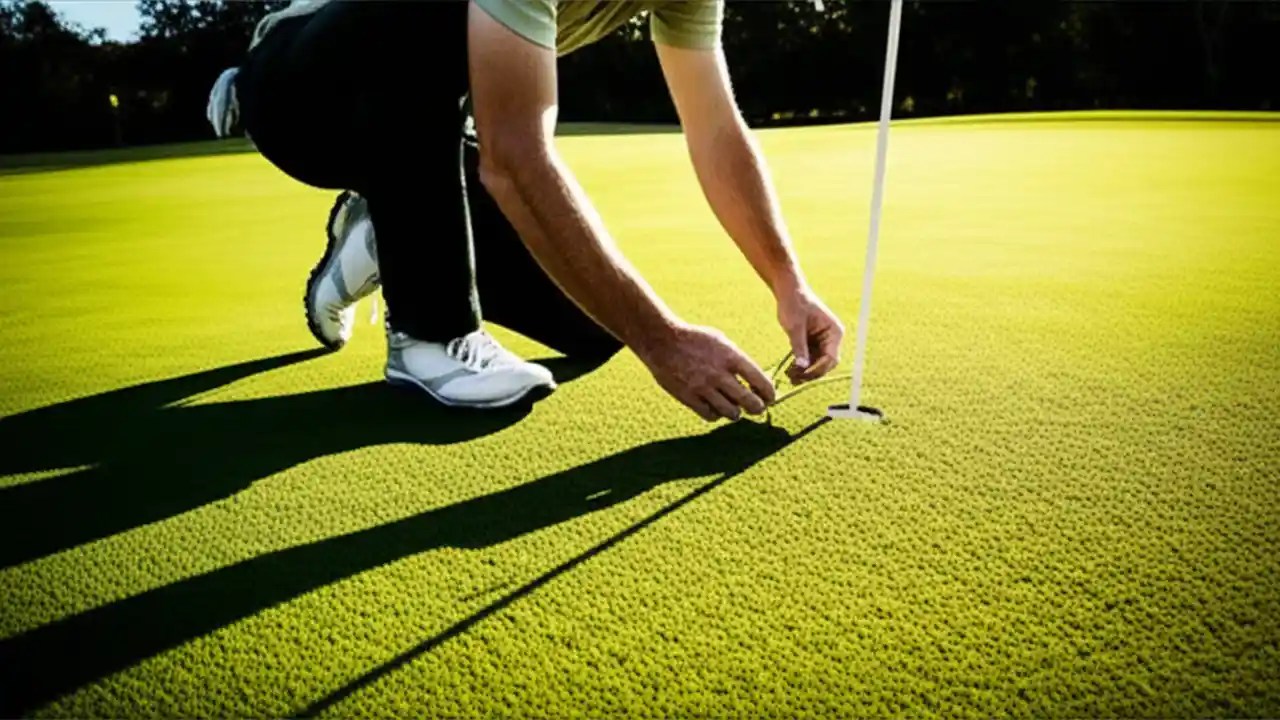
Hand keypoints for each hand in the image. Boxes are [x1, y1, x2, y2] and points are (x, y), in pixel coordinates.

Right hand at [640, 323, 776, 421]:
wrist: (662, 341)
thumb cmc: (694, 339)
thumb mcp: (721, 341)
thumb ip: (738, 360)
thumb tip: (755, 381)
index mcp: (731, 357)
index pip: (760, 382)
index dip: (769, 393)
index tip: (769, 397)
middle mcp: (719, 374)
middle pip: (750, 402)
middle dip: (757, 407)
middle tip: (757, 407)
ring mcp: (703, 387)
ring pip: (731, 413)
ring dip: (736, 412)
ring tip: (734, 408)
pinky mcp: (689, 397)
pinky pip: (711, 415)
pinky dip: (716, 414)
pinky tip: (716, 407)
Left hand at [776, 285, 844, 383]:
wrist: (789, 292)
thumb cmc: (794, 304)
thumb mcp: (795, 326)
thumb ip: (799, 346)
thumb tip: (802, 367)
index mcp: (834, 332)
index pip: (831, 358)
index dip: (817, 369)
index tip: (802, 375)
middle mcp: (832, 339)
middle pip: (826, 364)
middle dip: (811, 373)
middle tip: (794, 380)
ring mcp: (823, 342)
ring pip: (817, 364)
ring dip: (805, 372)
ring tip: (789, 377)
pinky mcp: (813, 343)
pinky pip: (810, 359)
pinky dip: (801, 365)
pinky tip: (790, 371)